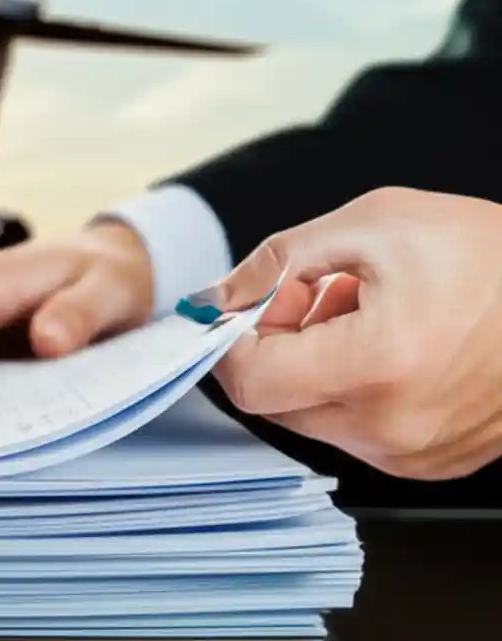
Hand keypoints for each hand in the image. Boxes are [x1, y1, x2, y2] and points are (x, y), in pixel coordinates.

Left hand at [212, 187, 501, 479]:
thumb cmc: (491, 256)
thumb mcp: (373, 224)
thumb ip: (277, 262)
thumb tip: (214, 297)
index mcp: (376, 365)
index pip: (249, 380)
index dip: (229, 338)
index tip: (239, 306)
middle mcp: (392, 427)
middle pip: (274, 400)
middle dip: (274, 344)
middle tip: (312, 294)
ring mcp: (413, 454)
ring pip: (310, 416)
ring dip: (310, 365)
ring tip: (361, 313)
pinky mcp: (431, 464)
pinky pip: (353, 431)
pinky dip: (348, 389)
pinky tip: (388, 345)